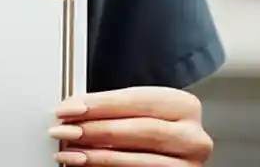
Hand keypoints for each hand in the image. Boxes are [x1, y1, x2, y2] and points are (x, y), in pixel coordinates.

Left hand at [49, 87, 212, 165]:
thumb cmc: (147, 126)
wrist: (164, 152)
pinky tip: (85, 165)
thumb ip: (109, 108)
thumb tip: (70, 109)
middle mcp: (194, 137)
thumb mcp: (134, 111)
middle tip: (65, 130)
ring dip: (98, 156)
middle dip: (98, 130)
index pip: (138, 100)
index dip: (100, 104)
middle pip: (142, 130)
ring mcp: (189, 164)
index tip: (69, 108)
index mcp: (184, 106)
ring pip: (141, 160)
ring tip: (69, 152)